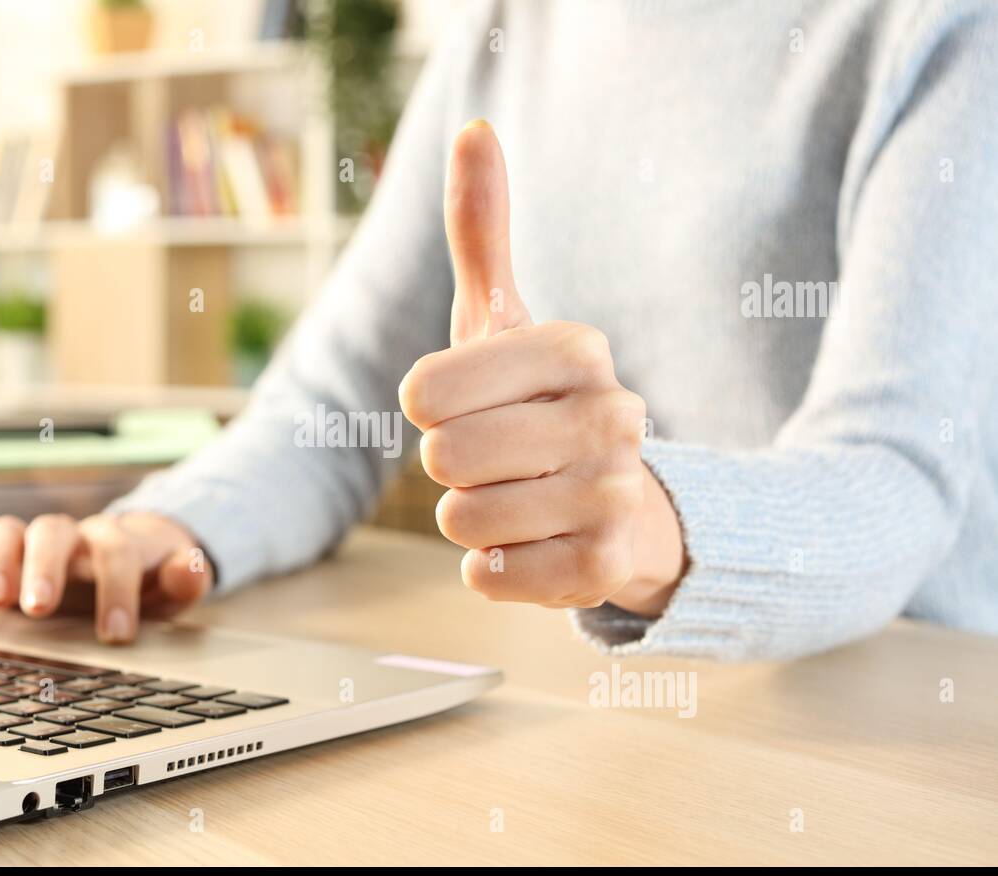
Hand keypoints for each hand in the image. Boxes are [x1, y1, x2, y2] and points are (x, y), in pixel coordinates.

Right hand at [0, 511, 211, 643]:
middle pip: (54, 532)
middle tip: (39, 608)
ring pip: (9, 533)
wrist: (125, 562)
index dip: (116, 589)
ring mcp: (32, 545)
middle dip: (45, 569)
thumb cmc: (147, 579)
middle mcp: (71, 536)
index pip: (115, 551)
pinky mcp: (1, 560)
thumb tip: (193, 568)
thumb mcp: (173, 583)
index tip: (115, 633)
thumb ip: (186, 577)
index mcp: (115, 541)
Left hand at [399, 120, 684, 614]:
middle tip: (500, 461)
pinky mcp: (603, 566)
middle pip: (443, 459)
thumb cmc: (540, 409)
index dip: (429, 409)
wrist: (624, 509)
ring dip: (473, 520)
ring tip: (521, 501)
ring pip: (463, 520)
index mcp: (577, 348)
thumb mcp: (508, 324)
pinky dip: (494, 569)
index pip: (424, 389)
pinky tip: (535, 545)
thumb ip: (483, 234)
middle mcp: (610, 414)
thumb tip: (473, 128)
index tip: (473, 407)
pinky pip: (490, 575)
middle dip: (452, 470)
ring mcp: (614, 493)